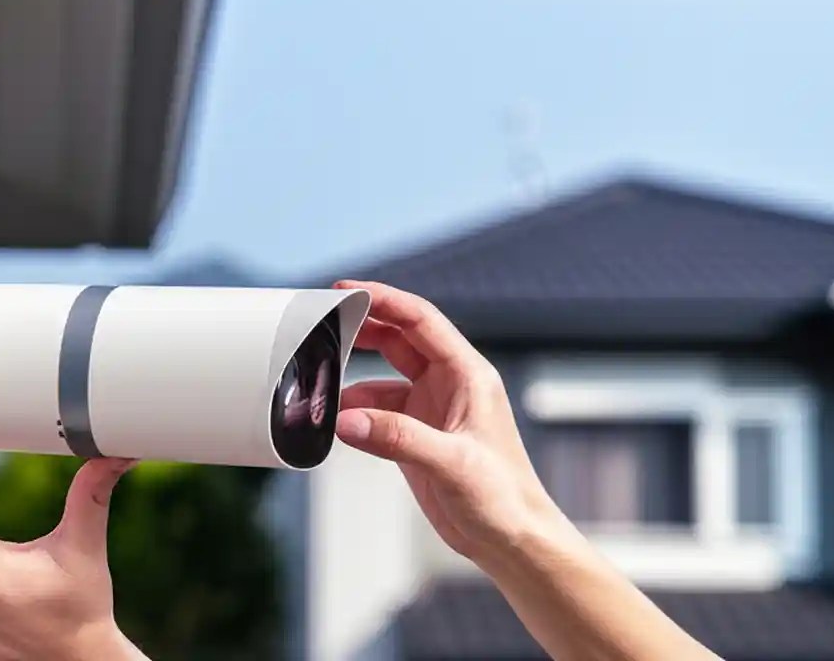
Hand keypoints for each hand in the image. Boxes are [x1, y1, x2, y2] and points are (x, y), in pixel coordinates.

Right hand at [333, 281, 564, 568]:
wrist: (511, 541)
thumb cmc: (504, 498)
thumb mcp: (452, 463)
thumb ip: (398, 438)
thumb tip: (347, 419)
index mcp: (468, 374)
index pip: (420, 321)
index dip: (383, 300)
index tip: (346, 292)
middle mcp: (450, 385)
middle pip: (399, 338)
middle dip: (362, 328)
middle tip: (323, 321)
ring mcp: (432, 410)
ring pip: (383, 375)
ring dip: (353, 377)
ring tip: (322, 381)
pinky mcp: (417, 436)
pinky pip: (378, 411)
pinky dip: (356, 412)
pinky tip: (337, 421)